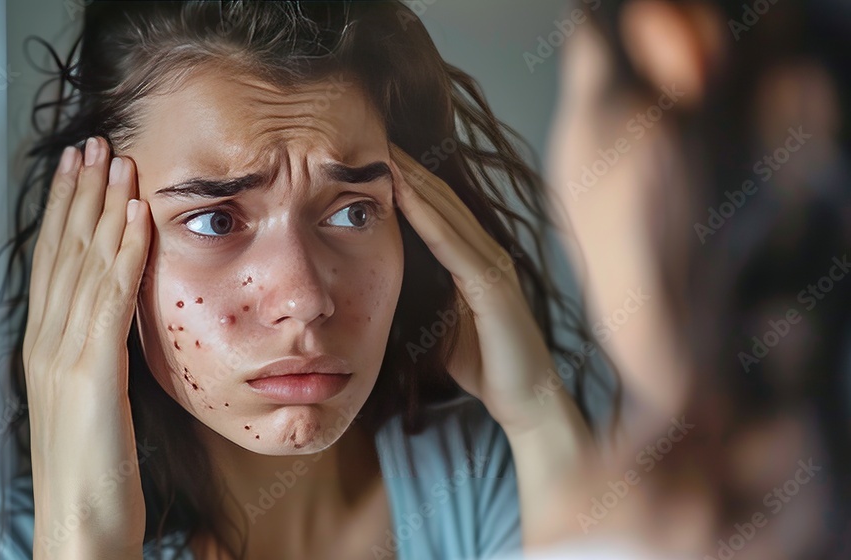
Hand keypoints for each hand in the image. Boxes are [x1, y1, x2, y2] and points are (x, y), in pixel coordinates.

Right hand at [22, 136, 150, 558]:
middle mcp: (48, 343)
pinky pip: (110, 297)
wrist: (80, 527)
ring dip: (102, 207)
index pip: (54, 266)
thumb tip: (114, 328)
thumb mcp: (90, 404)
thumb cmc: (92, 473)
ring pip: (83, 263)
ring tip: (116, 162)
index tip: (80, 174)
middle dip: (80, 195)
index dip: (66, 215)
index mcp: (46, 349)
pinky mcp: (90, 372)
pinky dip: (122, 251)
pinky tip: (135, 217)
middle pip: (63, 252)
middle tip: (95, 146)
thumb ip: (96, 358)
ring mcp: (64, 354)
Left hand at [390, 143, 595, 544]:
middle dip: (407, 166)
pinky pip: (456, 247)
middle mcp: (488, 253)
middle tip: (371, 135)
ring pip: (449, 214)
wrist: (526, 401)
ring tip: (382, 152)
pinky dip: (429, 219)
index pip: (436, 209)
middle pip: (442, 200)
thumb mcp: (444, 320)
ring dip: (415, 181)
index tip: (370, 155)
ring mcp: (495, 267)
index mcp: (475, 259)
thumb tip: (385, 280)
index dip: (406, 179)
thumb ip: (425, 293)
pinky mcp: (495, 288)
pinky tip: (405, 196)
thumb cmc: (484, 363)